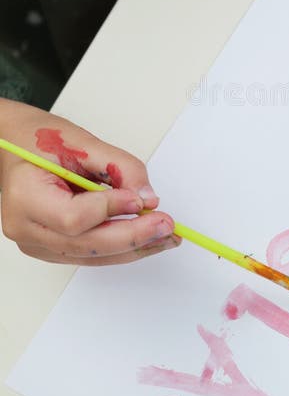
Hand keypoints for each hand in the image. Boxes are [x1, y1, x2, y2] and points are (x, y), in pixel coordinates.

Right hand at [0, 100, 180, 264]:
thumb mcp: (83, 142)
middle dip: (133, 237)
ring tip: (166, 236)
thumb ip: (120, 167)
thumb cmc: (39, 140)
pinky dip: (120, 247)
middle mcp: (26, 227)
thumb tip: (148, 198)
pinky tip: (145, 238)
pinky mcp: (50, 248)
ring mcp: (36, 242)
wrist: (14, 146)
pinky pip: (90, 254)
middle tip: (167, 226)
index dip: (112, 210)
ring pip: (92, 255)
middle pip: (86, 244)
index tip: (143, 201)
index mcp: (25, 196)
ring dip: (133, 247)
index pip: (75, 218)